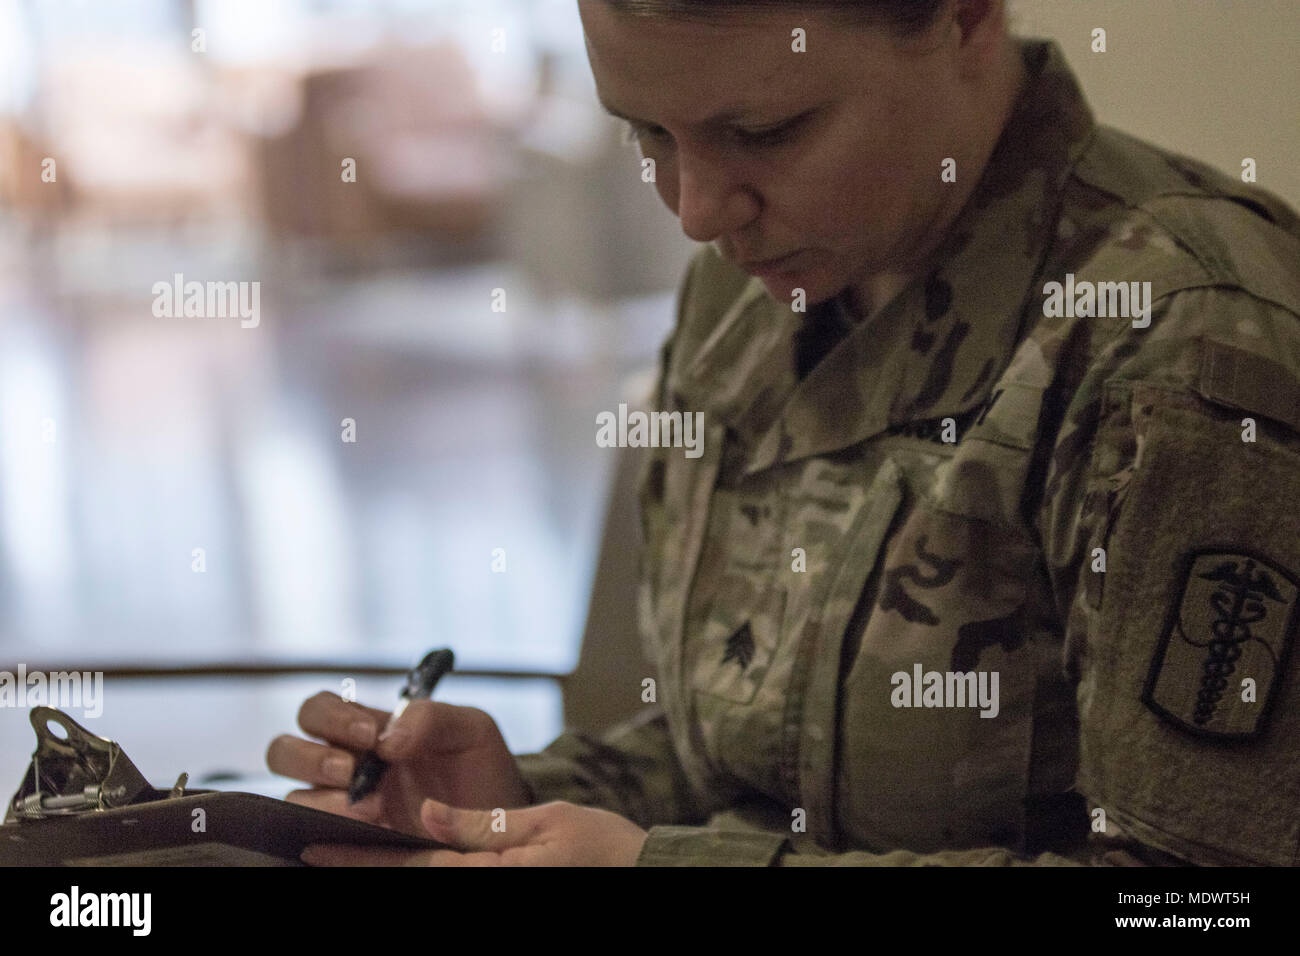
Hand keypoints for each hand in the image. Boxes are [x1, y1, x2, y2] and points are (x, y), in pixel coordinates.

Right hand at [266, 692, 530, 837]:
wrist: (501, 825)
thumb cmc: (482, 769)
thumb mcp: (471, 730)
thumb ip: (431, 718)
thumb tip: (386, 739)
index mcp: (366, 729)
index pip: (317, 711)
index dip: (331, 717)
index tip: (369, 734)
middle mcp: (344, 765)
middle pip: (283, 750)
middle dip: (310, 758)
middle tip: (351, 771)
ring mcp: (343, 807)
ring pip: (292, 797)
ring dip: (320, 801)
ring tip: (369, 810)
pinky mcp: (350, 843)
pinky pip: (312, 837)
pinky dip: (329, 832)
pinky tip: (368, 830)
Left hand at [300, 799, 648, 865]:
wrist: (641, 876)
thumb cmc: (602, 848)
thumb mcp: (546, 823)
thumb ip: (481, 824)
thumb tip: (425, 814)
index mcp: (489, 874)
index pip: (409, 868)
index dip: (358, 857)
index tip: (314, 847)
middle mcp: (482, 889)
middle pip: (408, 882)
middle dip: (359, 867)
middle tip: (310, 848)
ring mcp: (491, 896)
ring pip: (424, 885)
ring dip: (384, 869)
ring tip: (341, 852)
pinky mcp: (501, 891)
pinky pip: (449, 882)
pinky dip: (418, 869)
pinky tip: (400, 858)